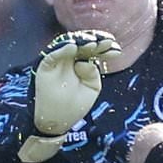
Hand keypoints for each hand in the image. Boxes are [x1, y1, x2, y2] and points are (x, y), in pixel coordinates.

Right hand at [19, 31, 121, 162]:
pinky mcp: (46, 66)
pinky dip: (62, 50)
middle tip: (107, 42)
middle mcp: (71, 59)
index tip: (116, 49)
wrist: (57, 121)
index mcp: (82, 63)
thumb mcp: (92, 89)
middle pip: (83, 45)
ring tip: (92, 44)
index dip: (105, 48)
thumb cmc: (75, 105)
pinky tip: (72, 47)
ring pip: (69, 45)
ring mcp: (58, 61)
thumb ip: (93, 74)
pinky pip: (53, 55)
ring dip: (80, 43)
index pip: (94, 50)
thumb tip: (88, 62)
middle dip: (96, 42)